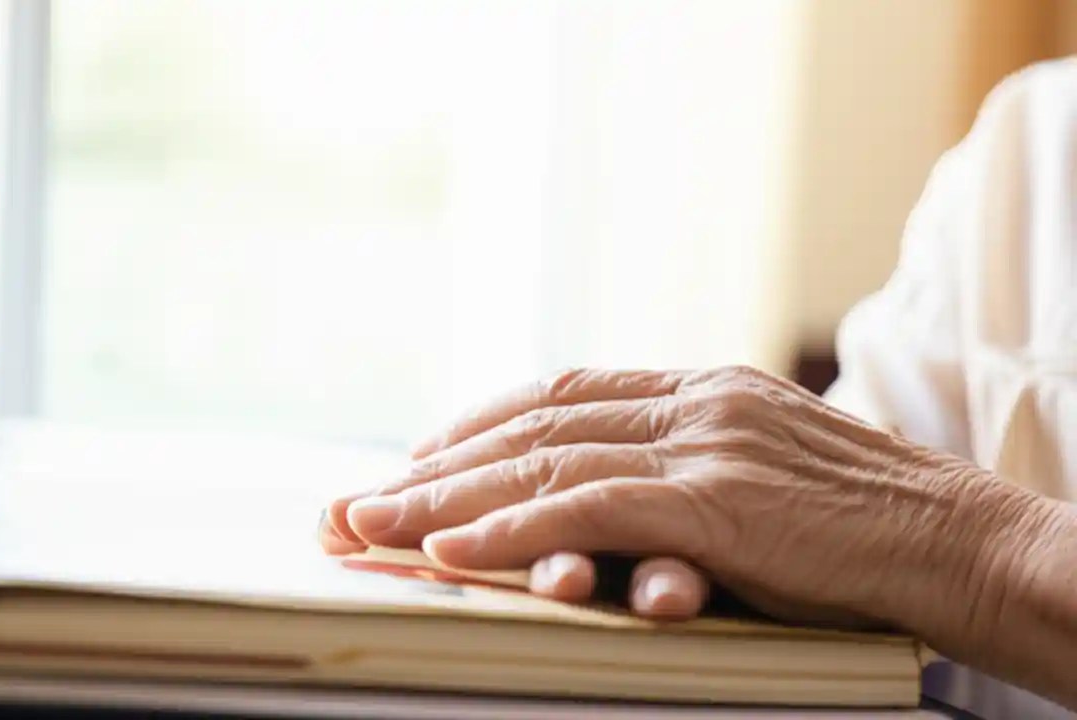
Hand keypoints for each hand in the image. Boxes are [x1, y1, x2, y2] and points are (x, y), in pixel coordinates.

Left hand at [320, 367, 1049, 660]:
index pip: (562, 394)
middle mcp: (691, 400)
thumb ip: (691, 467)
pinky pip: (589, 507)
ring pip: (543, 461)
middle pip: (531, 424)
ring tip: (368, 527)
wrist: (969, 541)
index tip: (418, 456)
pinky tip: (451, 550)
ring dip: (445, 499)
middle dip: (433, 465)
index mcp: (700, 388)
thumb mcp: (768, 476)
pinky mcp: (717, 498)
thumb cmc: (870, 526)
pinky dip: (511, 527)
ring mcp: (703, 443)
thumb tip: (619, 497)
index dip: (479, 424)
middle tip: (356, 499)